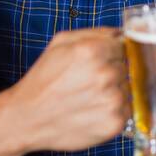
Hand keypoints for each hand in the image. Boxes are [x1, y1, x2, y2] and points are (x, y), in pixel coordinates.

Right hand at [1, 27, 129, 152]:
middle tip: (89, 83)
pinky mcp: (114, 123)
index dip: (111, 55)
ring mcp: (112, 100)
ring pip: (128, 89)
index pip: (124, 46)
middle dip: (112, 73)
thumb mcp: (60, 43)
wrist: (27, 118)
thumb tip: (121, 32)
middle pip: (127, 67)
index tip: (98, 64)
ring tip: (89, 98)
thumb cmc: (43, 79)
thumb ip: (96, 32)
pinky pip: (127, 110)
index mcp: (93, 50)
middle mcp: (105, 74)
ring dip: (114, 92)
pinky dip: (114, 111)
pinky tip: (93, 111)